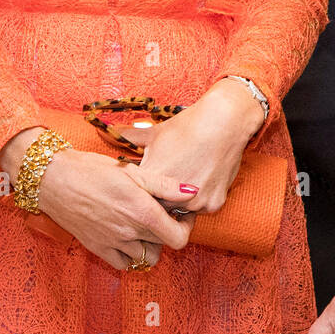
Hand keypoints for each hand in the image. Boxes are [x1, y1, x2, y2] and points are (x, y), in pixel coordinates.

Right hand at [33, 148, 196, 271]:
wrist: (53, 178)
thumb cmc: (92, 169)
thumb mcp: (132, 171)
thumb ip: (165, 186)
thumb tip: (192, 192)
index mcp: (141, 211)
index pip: (179, 238)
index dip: (186, 227)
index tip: (182, 213)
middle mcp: (128, 232)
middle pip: (164, 244)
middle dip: (168, 229)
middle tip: (162, 213)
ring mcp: (112, 243)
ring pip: (146, 256)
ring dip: (151, 243)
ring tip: (145, 224)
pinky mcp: (97, 248)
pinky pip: (124, 263)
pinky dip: (131, 255)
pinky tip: (128, 236)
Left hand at [113, 78, 264, 214]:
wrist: (225, 122)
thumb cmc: (187, 126)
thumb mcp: (155, 132)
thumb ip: (130, 137)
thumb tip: (108, 131)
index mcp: (152, 181)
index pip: (138, 199)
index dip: (141, 192)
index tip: (144, 185)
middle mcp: (171, 197)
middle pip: (158, 209)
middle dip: (159, 200)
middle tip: (166, 182)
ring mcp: (194, 203)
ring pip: (181, 211)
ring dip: (180, 202)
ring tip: (186, 178)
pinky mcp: (214, 204)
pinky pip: (202, 208)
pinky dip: (201, 198)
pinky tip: (202, 178)